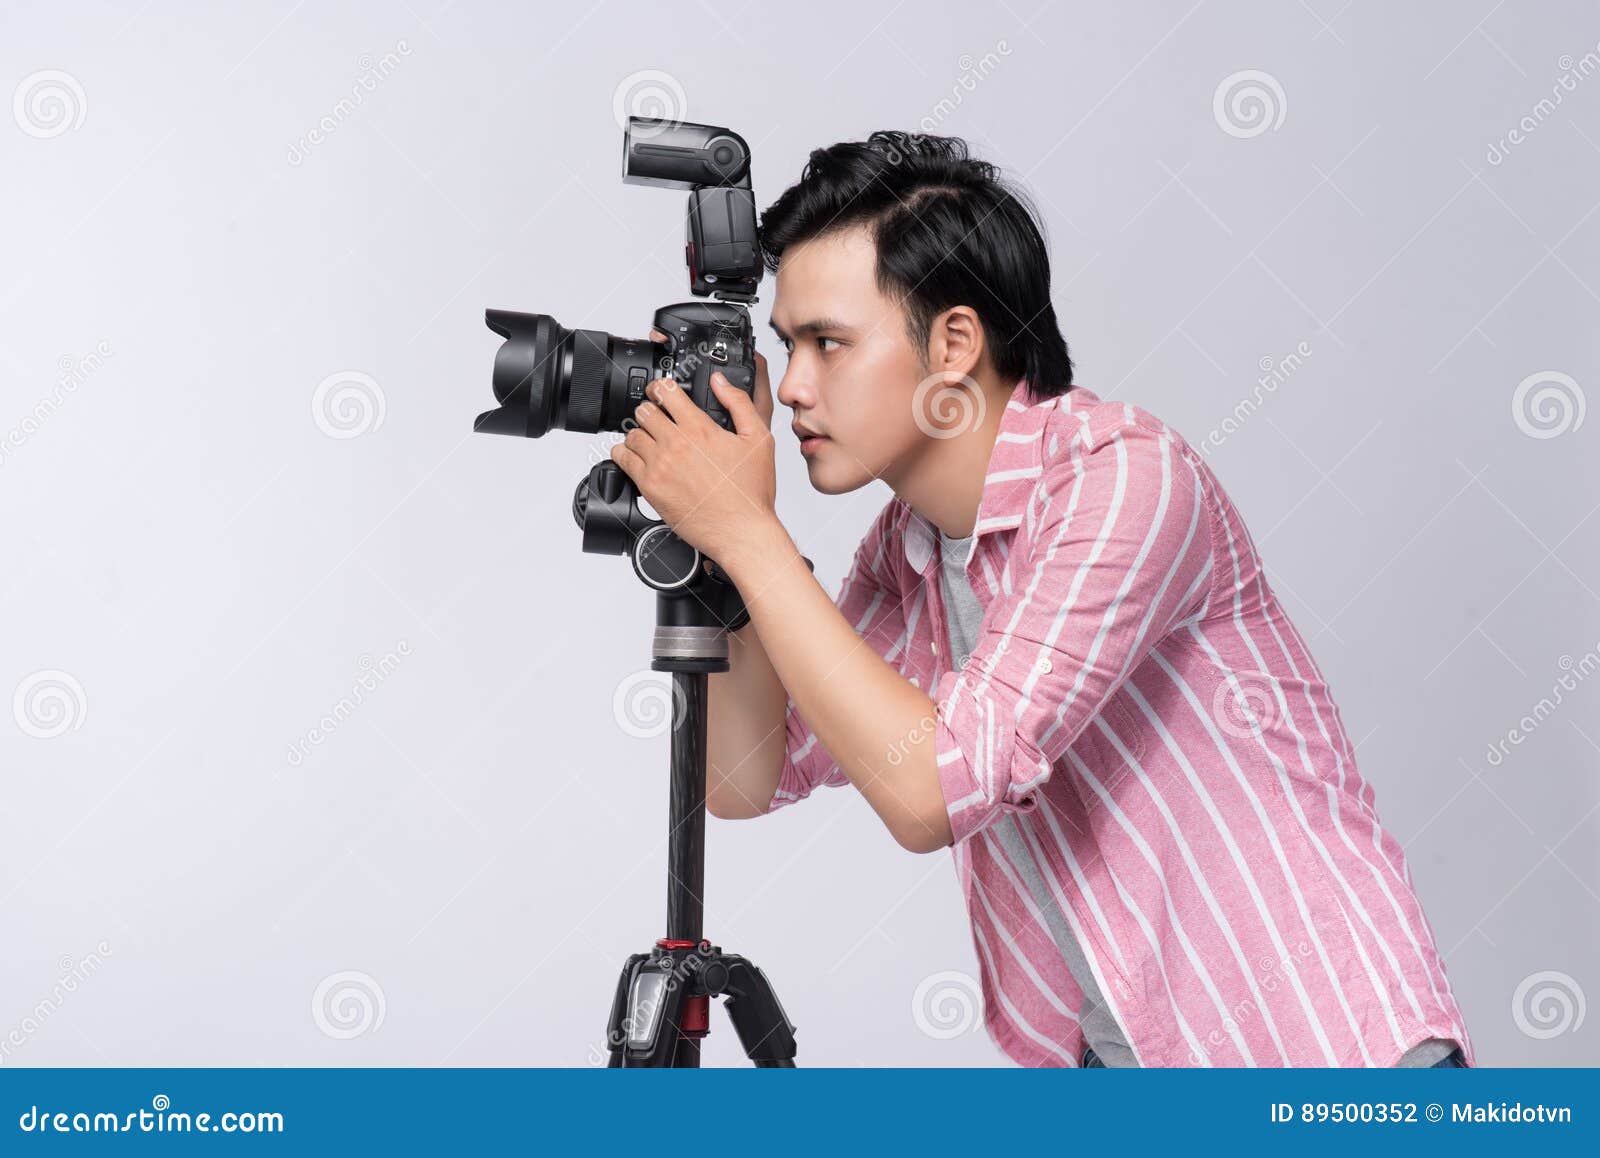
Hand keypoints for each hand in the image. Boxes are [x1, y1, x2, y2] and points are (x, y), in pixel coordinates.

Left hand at [609, 348, 778, 565]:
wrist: (741, 531)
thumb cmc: (751, 492)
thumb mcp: (759, 439)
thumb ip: (739, 404)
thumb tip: (720, 381)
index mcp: (700, 428)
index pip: (667, 392)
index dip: (661, 387)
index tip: (661, 391)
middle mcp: (676, 443)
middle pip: (644, 411)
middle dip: (650, 411)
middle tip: (657, 418)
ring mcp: (660, 465)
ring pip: (632, 434)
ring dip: (639, 433)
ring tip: (649, 440)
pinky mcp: (650, 487)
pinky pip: (622, 459)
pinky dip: (625, 454)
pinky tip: (635, 456)